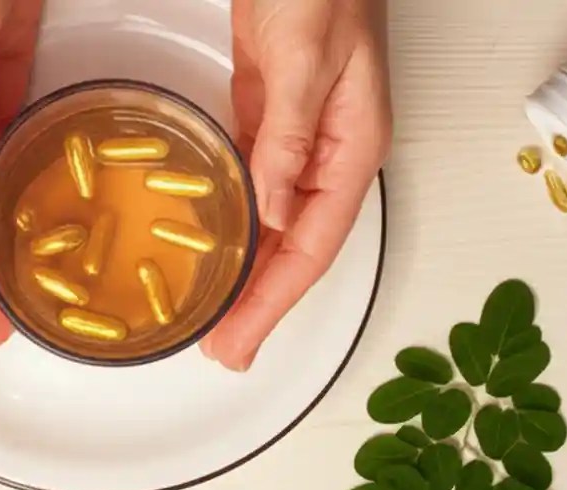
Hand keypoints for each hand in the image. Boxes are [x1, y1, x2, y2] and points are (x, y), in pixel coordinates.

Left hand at [201, 0, 391, 370]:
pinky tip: (214, 247)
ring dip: (247, 273)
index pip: (313, 247)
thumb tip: (271, 211)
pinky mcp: (270, 117)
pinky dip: (236, 223)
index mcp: (351, 147)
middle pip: (296, 249)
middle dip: (261, 305)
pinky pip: (254, 187)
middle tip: (222, 351)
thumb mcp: (306, 60)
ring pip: (276, 225)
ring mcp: (300, 138)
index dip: (274, 302)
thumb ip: (289, 137)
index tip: (239, 342)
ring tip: (216, 319)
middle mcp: (329, 153)